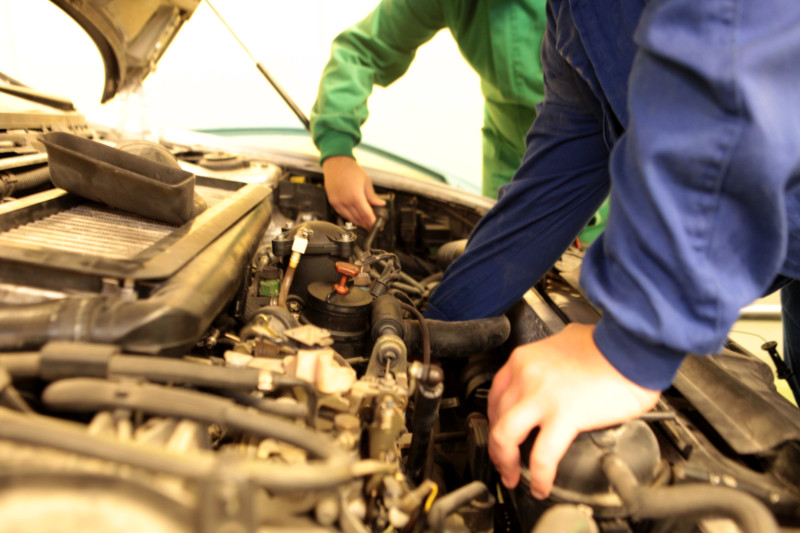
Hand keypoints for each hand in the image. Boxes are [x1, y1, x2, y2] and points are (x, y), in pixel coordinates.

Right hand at [322, 156, 385, 229]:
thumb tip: (380, 204)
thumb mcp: (366, 182)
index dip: (373, 222)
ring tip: (365, 224)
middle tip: (373, 227)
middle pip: (358, 219)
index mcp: (355, 196)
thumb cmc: (350, 170)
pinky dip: (349, 218)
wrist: (336, 163)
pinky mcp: (333, 202)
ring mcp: (338, 203)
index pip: (366, 215)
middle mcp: (345, 201)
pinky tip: (355, 218)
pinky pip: (342, 214)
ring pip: (350, 218)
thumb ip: (373, 196)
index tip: (378, 225)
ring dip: (358, 222)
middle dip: (367, 224)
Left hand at [487, 323, 660, 498]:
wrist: (632, 348)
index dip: (494, 419)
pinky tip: (541, 486)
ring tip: (514, 477)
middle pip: (495, 418)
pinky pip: (542, 455)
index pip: (495, 394)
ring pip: (504, 437)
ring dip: (505, 462)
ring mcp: (542, 397)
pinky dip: (538, 476)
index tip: (499, 431)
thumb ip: (552, 358)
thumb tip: (555, 369)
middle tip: (503, 462)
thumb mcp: (566, 341)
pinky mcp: (564, 415)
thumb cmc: (608, 345)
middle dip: (496, 446)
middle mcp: (526, 376)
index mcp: (525, 360)